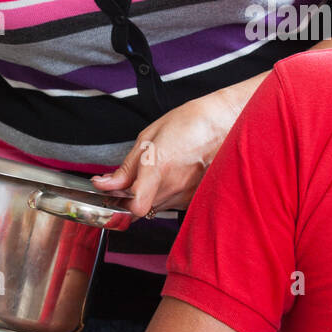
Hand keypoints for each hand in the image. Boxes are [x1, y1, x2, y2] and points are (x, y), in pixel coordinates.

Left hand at [90, 89, 238, 217]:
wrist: (225, 123)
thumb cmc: (189, 123)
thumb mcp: (149, 137)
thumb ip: (127, 167)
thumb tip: (106, 184)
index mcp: (159, 167)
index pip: (136, 206)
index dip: (118, 204)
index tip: (111, 192)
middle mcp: (174, 187)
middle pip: (139, 208)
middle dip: (129, 197)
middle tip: (131, 177)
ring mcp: (186, 196)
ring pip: (154, 207)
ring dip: (148, 195)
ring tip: (158, 170)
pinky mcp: (194, 199)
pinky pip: (171, 204)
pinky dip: (165, 194)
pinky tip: (172, 174)